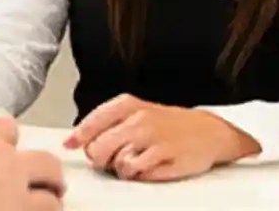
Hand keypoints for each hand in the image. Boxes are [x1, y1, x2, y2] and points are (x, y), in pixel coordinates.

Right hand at [0, 117, 63, 210]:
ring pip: (51, 199)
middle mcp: (7, 165)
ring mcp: (17, 197)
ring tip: (49, 204)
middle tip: (47, 179)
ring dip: (50, 202)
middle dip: (47, 171)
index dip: (6, 140)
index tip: (4, 146)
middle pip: (44, 161)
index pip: (7, 130)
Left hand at [63, 94, 260, 181]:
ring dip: (120, 168)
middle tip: (110, 159)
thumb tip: (71, 141)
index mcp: (127, 105)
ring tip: (134, 161)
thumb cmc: (167, 123)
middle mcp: (139, 119)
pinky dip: (137, 174)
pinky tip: (147, 167)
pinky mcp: (166, 157)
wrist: (209, 130)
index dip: (79, 138)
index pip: (92, 123)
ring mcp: (153, 138)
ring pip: (116, 163)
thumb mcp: (134, 113)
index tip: (70, 146)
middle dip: (99, 159)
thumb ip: (104, 124)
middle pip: (99, 149)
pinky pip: (137, 173)